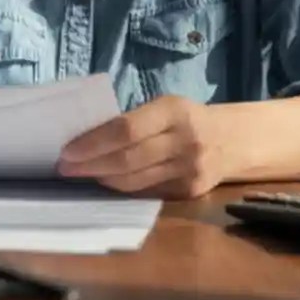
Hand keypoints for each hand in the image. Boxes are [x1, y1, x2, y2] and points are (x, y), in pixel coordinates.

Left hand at [57, 96, 228, 198]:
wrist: (233, 140)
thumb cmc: (187, 118)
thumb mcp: (166, 107)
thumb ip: (135, 120)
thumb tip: (87, 138)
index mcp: (175, 111)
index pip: (126, 130)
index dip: (93, 143)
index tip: (67, 151)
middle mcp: (185, 141)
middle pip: (127, 159)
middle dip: (90, 165)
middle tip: (65, 168)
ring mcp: (190, 170)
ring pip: (134, 181)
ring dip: (102, 179)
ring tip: (81, 174)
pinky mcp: (190, 191)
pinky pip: (146, 192)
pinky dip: (122, 187)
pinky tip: (107, 182)